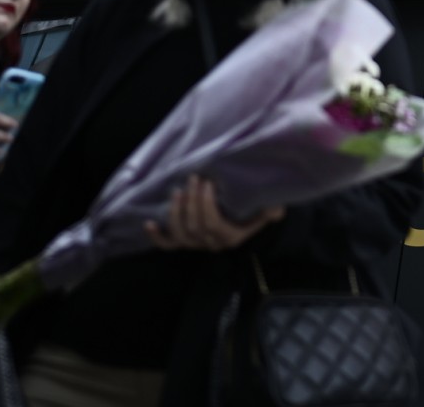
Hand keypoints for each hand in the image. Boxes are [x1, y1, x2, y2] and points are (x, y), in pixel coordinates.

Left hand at [144, 175, 283, 251]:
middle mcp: (212, 244)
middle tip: (194, 178)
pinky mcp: (187, 241)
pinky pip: (169, 245)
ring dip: (176, 212)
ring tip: (179, 191)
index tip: (208, 183)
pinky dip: (157, 236)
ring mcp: (198, 244)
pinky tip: (149, 224)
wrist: (251, 221)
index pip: (212, 224)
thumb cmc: (260, 210)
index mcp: (231, 237)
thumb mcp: (272, 209)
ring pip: (181, 234)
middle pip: (194, 226)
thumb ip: (273, 209)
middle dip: (192, 201)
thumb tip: (274, 207)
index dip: (205, 205)